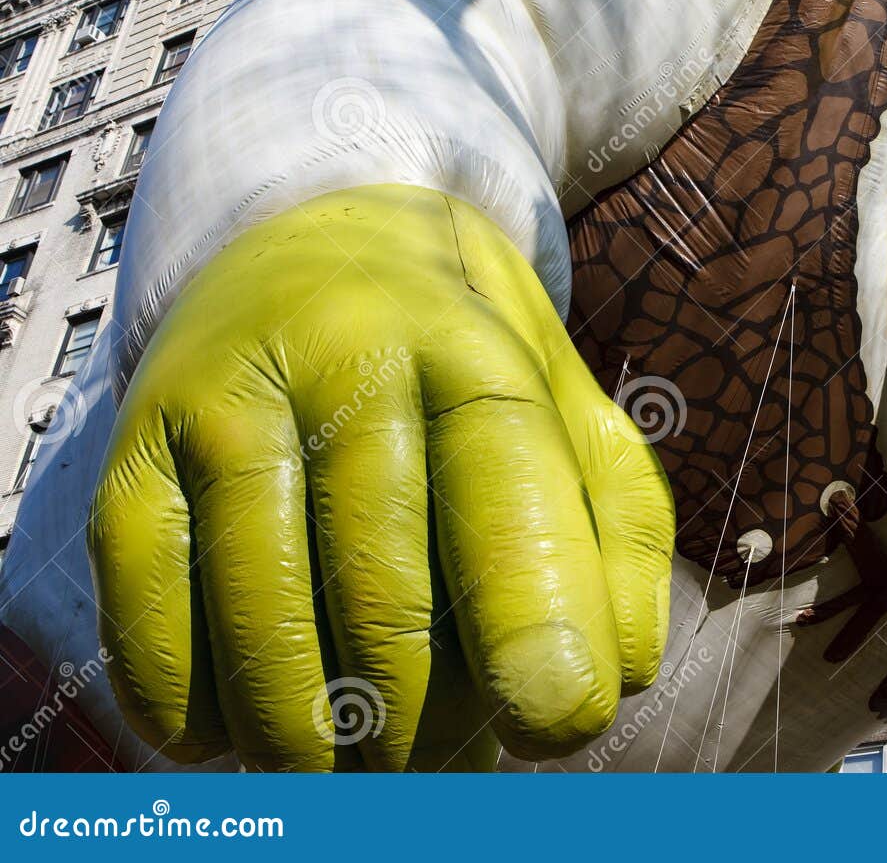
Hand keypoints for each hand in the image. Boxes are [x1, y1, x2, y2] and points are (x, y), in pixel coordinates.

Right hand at [89, 186, 672, 770]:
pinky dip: (194, 706)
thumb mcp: (573, 416)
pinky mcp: (135, 454)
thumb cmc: (471, 364)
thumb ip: (618, 536)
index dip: (531, 609)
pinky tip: (239, 732)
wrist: (320, 238)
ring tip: (354, 769)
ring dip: (312, 734)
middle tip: (448, 771)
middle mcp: (345, 360)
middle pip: (382, 578)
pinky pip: (148, 612)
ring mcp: (228, 404)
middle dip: (424, 717)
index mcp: (473, 351)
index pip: (503, 481)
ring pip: (262, 612)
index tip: (561, 722)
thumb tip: (627, 674)